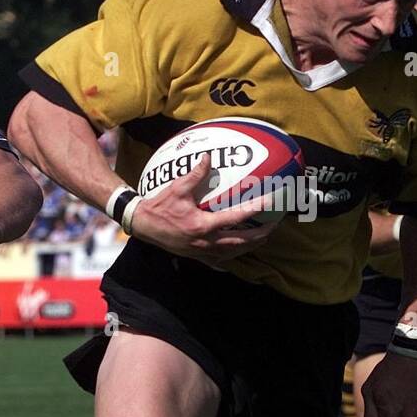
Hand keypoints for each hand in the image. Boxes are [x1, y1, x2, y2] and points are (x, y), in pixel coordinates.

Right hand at [128, 155, 281, 266]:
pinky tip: (241, 252)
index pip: (235, 218)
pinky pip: (221, 260)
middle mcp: (205, 242)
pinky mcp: (197, 256)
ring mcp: (202, 252)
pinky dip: (234, 256)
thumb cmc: (160, 206)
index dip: (253, 210)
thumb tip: (208, 157)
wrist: (143, 225)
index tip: (268, 203)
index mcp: (203, 225)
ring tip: (264, 238)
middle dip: (259, 235)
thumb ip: (195, 174)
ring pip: (233, 253)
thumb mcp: (178, 188)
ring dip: (250, 246)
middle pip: (240, 241)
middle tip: (274, 226)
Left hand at [361, 352, 416, 416]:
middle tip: (395, 392)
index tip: (383, 397)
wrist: (409, 355)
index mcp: (388, 415)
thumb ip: (370, 415)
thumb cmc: (385, 372)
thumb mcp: (369, 390)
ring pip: (412, 416)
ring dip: (408, 407)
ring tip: (406, 389)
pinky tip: (416, 388)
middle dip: (395, 410)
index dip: (382, 411)